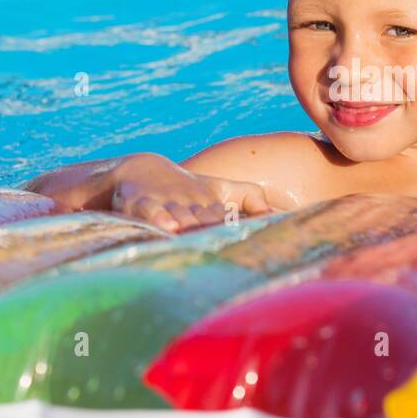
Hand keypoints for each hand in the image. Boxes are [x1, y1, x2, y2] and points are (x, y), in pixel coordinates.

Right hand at [109, 153, 271, 232]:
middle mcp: (189, 201)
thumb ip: (251, 198)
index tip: (252, 241)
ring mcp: (165, 202)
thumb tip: (276, 213)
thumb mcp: (221, 189)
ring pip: (180, 217)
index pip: (226, 217)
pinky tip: (168, 226)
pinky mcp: (140, 204)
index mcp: (210, 200)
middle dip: (213, 231)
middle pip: (204, 219)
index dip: (236, 229)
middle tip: (226, 248)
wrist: (142, 169)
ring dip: (189, 226)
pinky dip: (158, 218)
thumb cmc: (189, 187)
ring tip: (197, 238)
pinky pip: (150, 211)